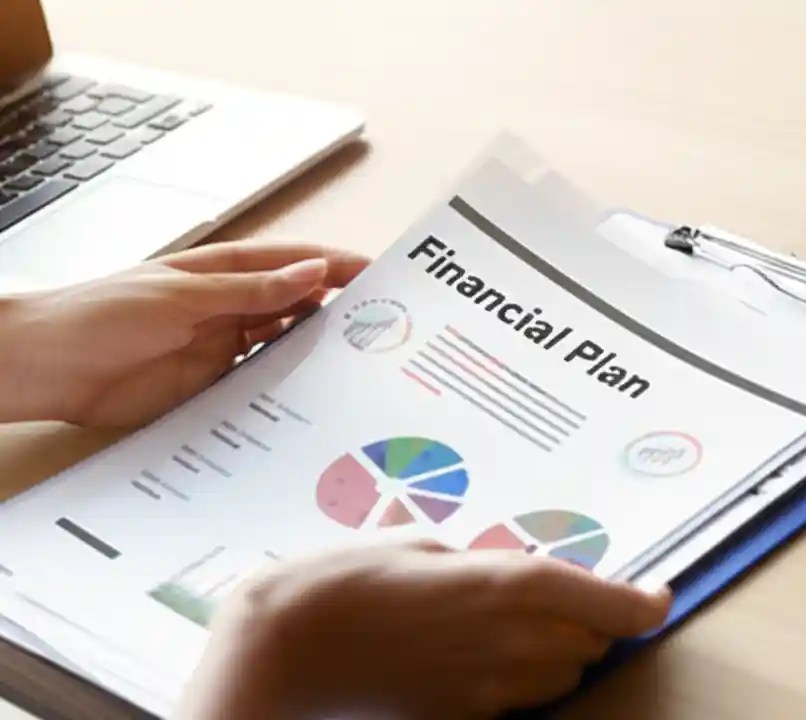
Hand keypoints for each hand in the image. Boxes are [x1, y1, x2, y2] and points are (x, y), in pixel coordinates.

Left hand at [0, 241, 367, 426]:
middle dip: (336, 306)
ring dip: (316, 344)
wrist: (48, 367)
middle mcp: (227, 305)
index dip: (335, 265)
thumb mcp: (183, 297)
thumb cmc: (99, 314)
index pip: (292, 263)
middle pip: (294, 302)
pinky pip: (260, 380)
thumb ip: (251, 292)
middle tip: (380, 319)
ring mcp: (220, 344)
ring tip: (357, 353)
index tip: (375, 272)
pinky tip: (313, 384)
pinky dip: (287, 380)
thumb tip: (311, 276)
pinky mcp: (211, 383)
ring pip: (284, 341)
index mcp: (221, 270)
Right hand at [176, 540, 671, 719]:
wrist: (284, 649)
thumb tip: (499, 571)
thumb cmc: (345, 580)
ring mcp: (491, 690)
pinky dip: (513, 679)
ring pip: (561, 677)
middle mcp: (517, 643)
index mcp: (514, 585)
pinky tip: (467, 654)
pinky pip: (516, 701)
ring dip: (553, 652)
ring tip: (504, 623)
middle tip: (554, 594)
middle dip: (586, 620)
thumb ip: (479, 560)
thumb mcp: (422, 542)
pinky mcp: (462, 718)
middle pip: (593, 643)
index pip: (619, 608)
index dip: (647, 603)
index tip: (656, 594)